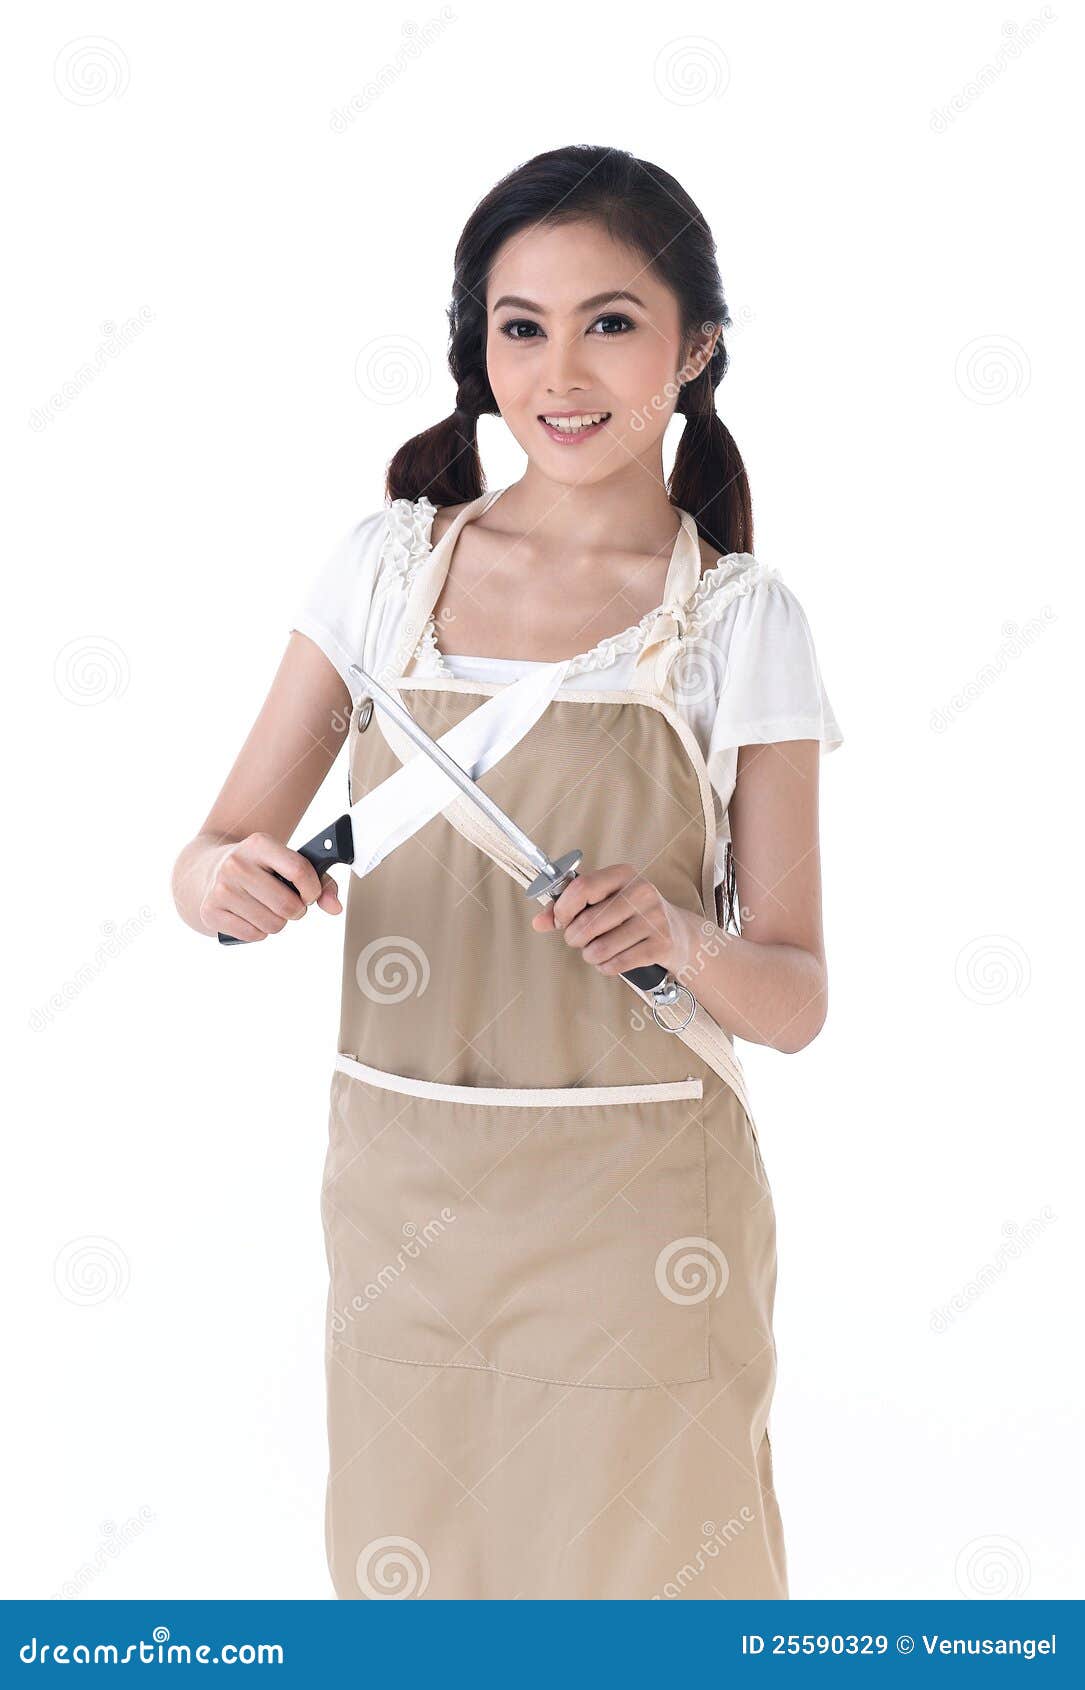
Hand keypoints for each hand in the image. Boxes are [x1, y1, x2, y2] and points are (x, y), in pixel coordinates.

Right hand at [202, 831, 341, 941]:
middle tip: (287, 903)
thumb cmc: (257, 868)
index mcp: (259, 844)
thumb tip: (335, 907)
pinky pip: (253, 936)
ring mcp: (221, 888)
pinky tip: (250, 916)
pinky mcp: (210, 912)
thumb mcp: (284, 862)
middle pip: (288, 905)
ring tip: (266, 908)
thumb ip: (320, 881)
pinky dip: (258, 932)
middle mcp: (237, 864)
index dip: (312, 890)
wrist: (206, 869)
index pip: (299, 870)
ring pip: (273, 924)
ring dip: (277, 922)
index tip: (309, 894)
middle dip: (296, 910)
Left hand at [530, 861, 678, 975]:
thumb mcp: (603, 900)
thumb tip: (539, 922)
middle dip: (574, 938)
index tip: (561, 920)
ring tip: (596, 950)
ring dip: (590, 955)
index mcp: (623, 874)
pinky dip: (605, 967)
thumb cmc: (631, 914)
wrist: (678, 933)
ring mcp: (654, 919)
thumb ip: (567, 908)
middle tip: (579, 939)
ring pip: (599, 948)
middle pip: (587, 923)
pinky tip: (611, 959)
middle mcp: (641, 892)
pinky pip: (616, 964)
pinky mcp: (660, 945)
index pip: (581, 887)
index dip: (563, 909)